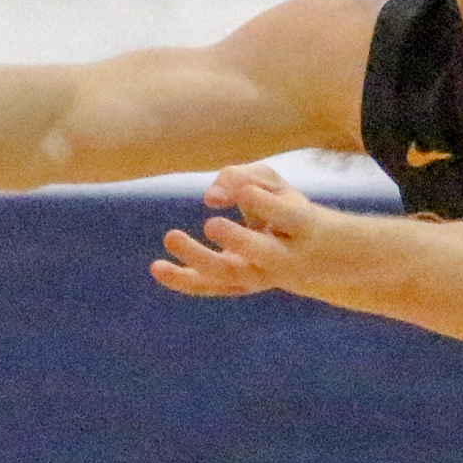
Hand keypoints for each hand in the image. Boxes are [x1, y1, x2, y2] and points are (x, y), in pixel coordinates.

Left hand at [151, 163, 322, 296]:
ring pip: (229, 274)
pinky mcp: (236, 285)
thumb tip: (210, 198)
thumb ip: (242, 177)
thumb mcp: (271, 182)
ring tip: (171, 236)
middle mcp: (284, 257)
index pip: (287, 216)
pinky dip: (183, 279)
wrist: (306, 256)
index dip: (265, 204)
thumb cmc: (282, 205)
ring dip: (199, 259)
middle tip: (211, 224)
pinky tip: (157, 268)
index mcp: (303, 225)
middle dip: (238, 240)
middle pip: (261, 253)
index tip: (245, 192)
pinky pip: (209, 285)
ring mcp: (259, 276)